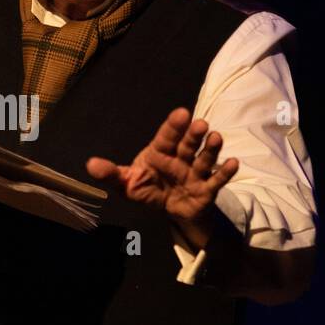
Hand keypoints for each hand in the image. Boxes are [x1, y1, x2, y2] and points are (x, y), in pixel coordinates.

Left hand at [86, 107, 238, 250]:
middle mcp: (180, 158)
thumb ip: (111, 174)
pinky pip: (217, 180)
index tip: (182, 113)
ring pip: (204, 158)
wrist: (172, 210)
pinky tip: (234, 163)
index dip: (174, 126)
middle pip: (188, 144)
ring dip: (211, 149)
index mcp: (160, 152)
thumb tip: (90, 164)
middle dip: (194, 134)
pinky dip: (225, 173)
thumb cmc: (149, 189)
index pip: (167, 137)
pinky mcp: (207, 189)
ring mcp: (195, 172)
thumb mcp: (128, 184)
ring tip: (216, 137)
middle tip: (200, 124)